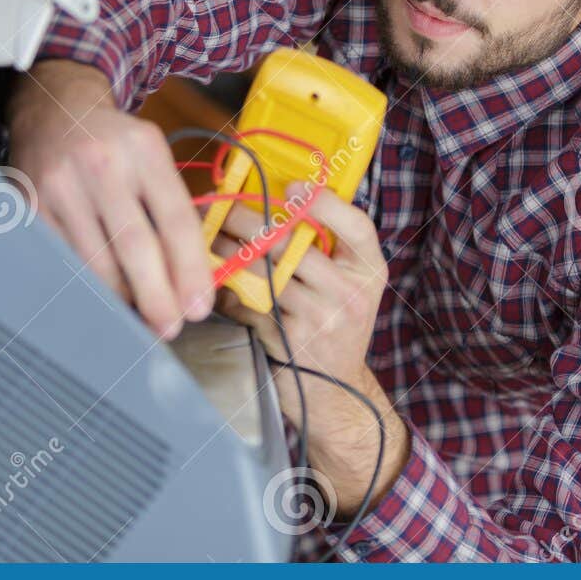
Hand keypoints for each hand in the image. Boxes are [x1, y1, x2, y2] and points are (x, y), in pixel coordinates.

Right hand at [8, 60, 212, 338]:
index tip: (198, 307)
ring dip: (121, 298)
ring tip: (136, 313)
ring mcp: (62, 186)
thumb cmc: (112, 143)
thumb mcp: (152, 158)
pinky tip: (100, 295)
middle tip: (169, 325)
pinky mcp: (31, 206)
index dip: (190, 271)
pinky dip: (84, 286)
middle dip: (157, 297)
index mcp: (144, 150)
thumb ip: (171, 210)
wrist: (54, 110)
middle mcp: (102, 165)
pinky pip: (63, 261)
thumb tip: (191, 279)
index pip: (175, 220)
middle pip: (135, 247)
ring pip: (95, 262)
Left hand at [214, 181, 408, 507]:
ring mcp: (321, 319)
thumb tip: (282, 198)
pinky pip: (252, 305)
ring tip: (211, 240)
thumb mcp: (350, 284)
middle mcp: (351, 293)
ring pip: (265, 273)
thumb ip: (329, 246)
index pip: (356, 226)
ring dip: (231, 254)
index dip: (324, 202)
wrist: (337, 394)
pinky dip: (232, 293)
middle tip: (223, 208)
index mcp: (370, 270)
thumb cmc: (337, 326)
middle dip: (250, 221)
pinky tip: (219, 283)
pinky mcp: (290, 340)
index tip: (292, 185)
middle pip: (294, 244)